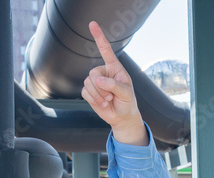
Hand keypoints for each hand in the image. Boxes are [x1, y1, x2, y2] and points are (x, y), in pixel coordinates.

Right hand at [80, 21, 147, 145]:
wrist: (122, 117)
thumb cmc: (127, 102)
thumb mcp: (126, 93)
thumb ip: (114, 85)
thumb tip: (99, 80)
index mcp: (114, 67)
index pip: (106, 50)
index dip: (99, 37)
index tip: (92, 24)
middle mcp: (103, 72)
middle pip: (93, 73)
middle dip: (102, 88)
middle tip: (112, 96)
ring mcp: (95, 81)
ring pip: (88, 83)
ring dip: (99, 96)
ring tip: (109, 101)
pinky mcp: (89, 92)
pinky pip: (85, 92)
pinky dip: (95, 100)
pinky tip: (103, 104)